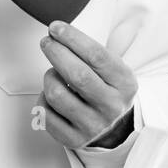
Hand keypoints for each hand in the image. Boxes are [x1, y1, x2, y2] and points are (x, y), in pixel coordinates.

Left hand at [34, 21, 137, 148]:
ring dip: (49, 77)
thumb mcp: (115, 71)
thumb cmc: (108, 92)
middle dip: (56, 52)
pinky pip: (45, 113)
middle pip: (76, 74)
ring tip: (54, 73)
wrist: (116, 130)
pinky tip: (51, 94)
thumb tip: (59, 33)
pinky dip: (43, 99)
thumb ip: (92, 53)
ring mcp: (92, 126)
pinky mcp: (73, 139)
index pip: (97, 56)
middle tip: (46, 42)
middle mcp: (110, 107)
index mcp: (124, 85)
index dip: (72, 38)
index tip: (56, 28)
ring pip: (56, 94)